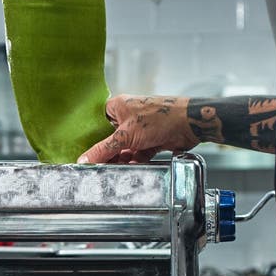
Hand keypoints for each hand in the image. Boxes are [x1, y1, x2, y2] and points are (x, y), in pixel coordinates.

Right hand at [77, 94, 199, 163]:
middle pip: (110, 139)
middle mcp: (128, 117)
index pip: (96, 124)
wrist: (190, 124)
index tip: (84, 155)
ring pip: (124, 149)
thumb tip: (84, 159)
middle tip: (99, 166)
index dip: (90, 139)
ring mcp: (140, 130)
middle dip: (107, 153)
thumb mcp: (125, 135)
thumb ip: (104, 149)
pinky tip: (131, 167)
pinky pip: (137, 154)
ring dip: (121, 159)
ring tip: (115, 169)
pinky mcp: (150, 141)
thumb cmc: (160, 117)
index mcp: (117, 106)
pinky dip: (134, 161)